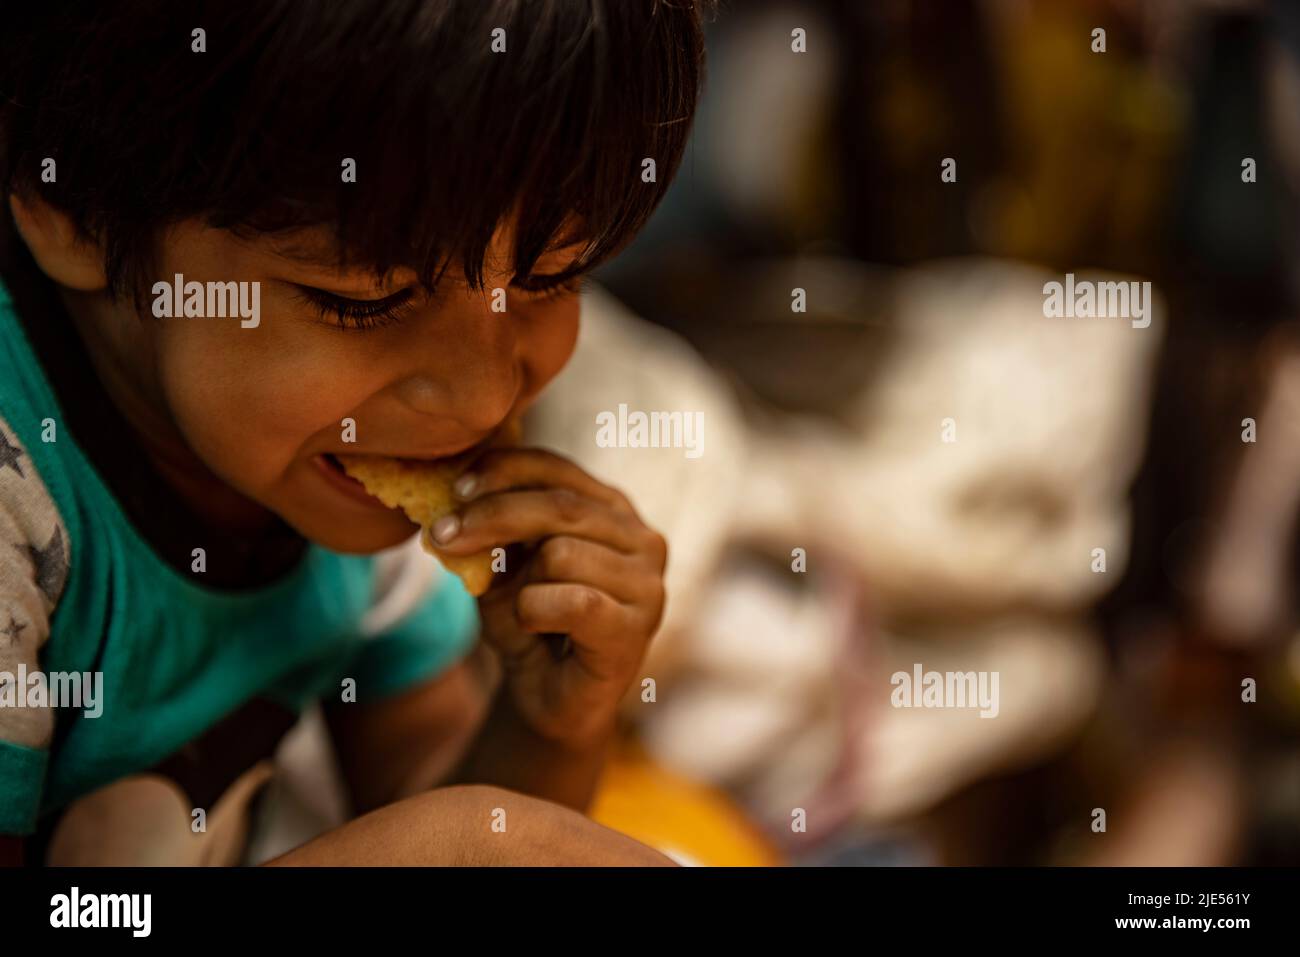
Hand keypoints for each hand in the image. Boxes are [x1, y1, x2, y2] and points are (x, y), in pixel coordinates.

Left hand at [427, 448, 666, 744]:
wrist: (550, 698)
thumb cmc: (530, 622)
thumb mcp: (502, 566)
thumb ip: (493, 529)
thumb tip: (459, 498)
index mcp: (612, 509)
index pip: (556, 469)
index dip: (502, 471)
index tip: (455, 490)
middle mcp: (641, 537)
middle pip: (557, 507)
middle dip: (491, 518)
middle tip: (441, 537)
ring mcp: (647, 583)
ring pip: (561, 554)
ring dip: (521, 585)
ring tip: (522, 610)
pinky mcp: (637, 628)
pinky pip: (571, 601)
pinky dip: (535, 613)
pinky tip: (535, 628)